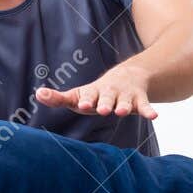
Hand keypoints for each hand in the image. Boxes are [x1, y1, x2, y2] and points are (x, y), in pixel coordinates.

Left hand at [34, 70, 157, 118]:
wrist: (127, 77)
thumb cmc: (97, 93)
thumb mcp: (78, 94)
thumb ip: (58, 98)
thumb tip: (38, 94)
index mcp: (93, 92)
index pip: (88, 95)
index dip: (86, 99)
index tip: (82, 104)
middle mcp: (109, 93)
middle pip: (107, 98)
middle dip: (104, 103)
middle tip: (102, 109)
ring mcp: (125, 96)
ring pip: (124, 102)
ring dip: (123, 106)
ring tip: (122, 112)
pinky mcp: (139, 100)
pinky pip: (144, 106)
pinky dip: (148, 110)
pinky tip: (154, 116)